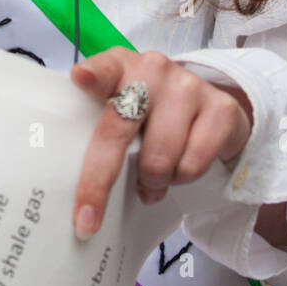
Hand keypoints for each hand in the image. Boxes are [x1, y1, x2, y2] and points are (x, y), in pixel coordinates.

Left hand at [68, 48, 252, 238]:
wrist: (209, 108)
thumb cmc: (150, 113)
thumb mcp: (120, 109)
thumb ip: (97, 126)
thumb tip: (65, 177)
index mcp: (119, 66)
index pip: (104, 68)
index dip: (93, 74)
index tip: (81, 79)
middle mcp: (153, 69)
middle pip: (120, 131)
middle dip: (99, 182)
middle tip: (88, 219)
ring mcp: (189, 86)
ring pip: (158, 159)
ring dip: (152, 182)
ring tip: (153, 178)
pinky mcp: (221, 108)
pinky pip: (192, 165)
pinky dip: (182, 178)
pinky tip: (180, 167)